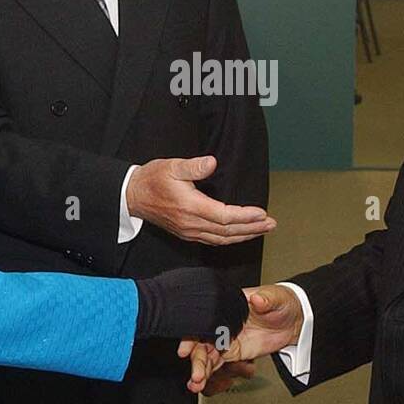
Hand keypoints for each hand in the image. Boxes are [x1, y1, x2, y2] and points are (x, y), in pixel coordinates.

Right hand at [126, 156, 275, 245]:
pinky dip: (230, 239)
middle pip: (227, 232)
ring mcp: (189, 231)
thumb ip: (193, 166)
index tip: (262, 213)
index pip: (224, 216)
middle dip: (251, 228)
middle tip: (271, 224)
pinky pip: (213, 241)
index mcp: (190, 207)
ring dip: (244, 235)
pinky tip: (240, 235)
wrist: (133, 196)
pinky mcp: (187, 233)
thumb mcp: (172, 166)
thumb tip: (212, 163)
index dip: (245, 216)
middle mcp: (191, 224)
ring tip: (262, 229)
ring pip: (222, 239)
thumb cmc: (152, 179)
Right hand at [176, 284, 303, 392]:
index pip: (204, 320)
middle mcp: (222, 323)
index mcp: (227, 306)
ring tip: (195, 384)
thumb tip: (258, 299)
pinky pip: (217, 364)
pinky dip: (208, 374)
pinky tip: (200, 384)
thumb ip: (266, 299)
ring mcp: (227, 339)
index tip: (186, 349)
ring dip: (200, 370)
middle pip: (202, 342)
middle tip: (196, 375)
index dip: (192, 335)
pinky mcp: (233, 352)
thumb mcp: (275, 297)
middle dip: (197, 360)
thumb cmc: (282, 303)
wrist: (294, 320)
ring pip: (207, 356)